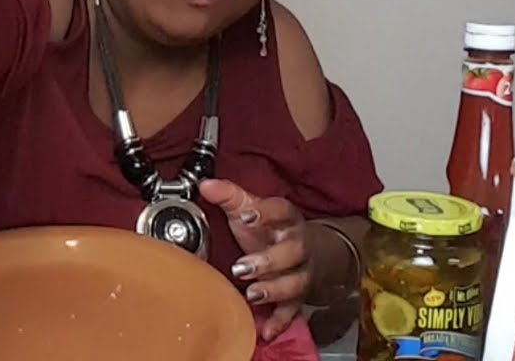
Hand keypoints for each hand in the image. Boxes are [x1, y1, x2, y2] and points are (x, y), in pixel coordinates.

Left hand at [200, 179, 311, 340]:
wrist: (309, 251)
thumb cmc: (271, 229)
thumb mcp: (251, 208)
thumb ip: (228, 195)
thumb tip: (205, 185)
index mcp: (286, 219)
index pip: (281, 210)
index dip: (265, 212)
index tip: (245, 215)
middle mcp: (298, 245)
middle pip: (292, 252)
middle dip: (268, 260)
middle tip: (242, 267)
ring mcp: (300, 272)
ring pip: (295, 282)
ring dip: (274, 289)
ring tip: (252, 293)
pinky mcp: (298, 295)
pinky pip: (293, 310)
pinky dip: (280, 321)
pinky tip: (266, 329)